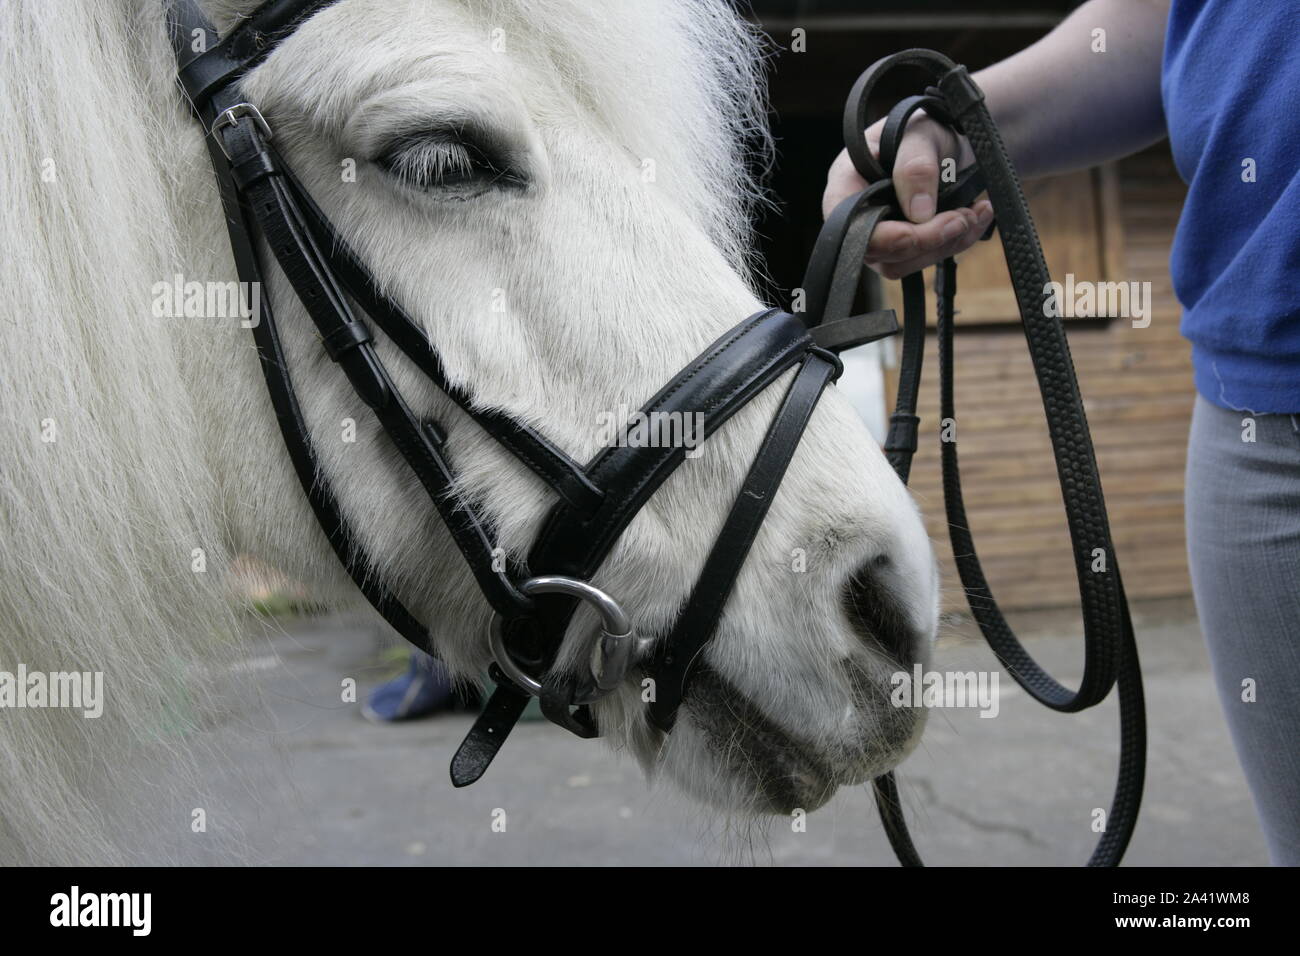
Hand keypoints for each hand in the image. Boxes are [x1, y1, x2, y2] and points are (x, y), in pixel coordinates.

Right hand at [822, 112, 993, 279]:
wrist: (948, 135)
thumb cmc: (924, 127)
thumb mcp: (920, 134)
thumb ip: (916, 167)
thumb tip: (919, 214)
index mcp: (846, 182)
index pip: (849, 225)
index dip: (881, 236)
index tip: (918, 229)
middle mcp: (856, 215)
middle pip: (879, 251)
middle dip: (926, 240)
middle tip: (963, 217)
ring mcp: (879, 234)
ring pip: (904, 262)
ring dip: (946, 243)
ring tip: (976, 213)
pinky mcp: (903, 246)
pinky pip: (925, 259)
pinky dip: (956, 243)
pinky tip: (976, 219)